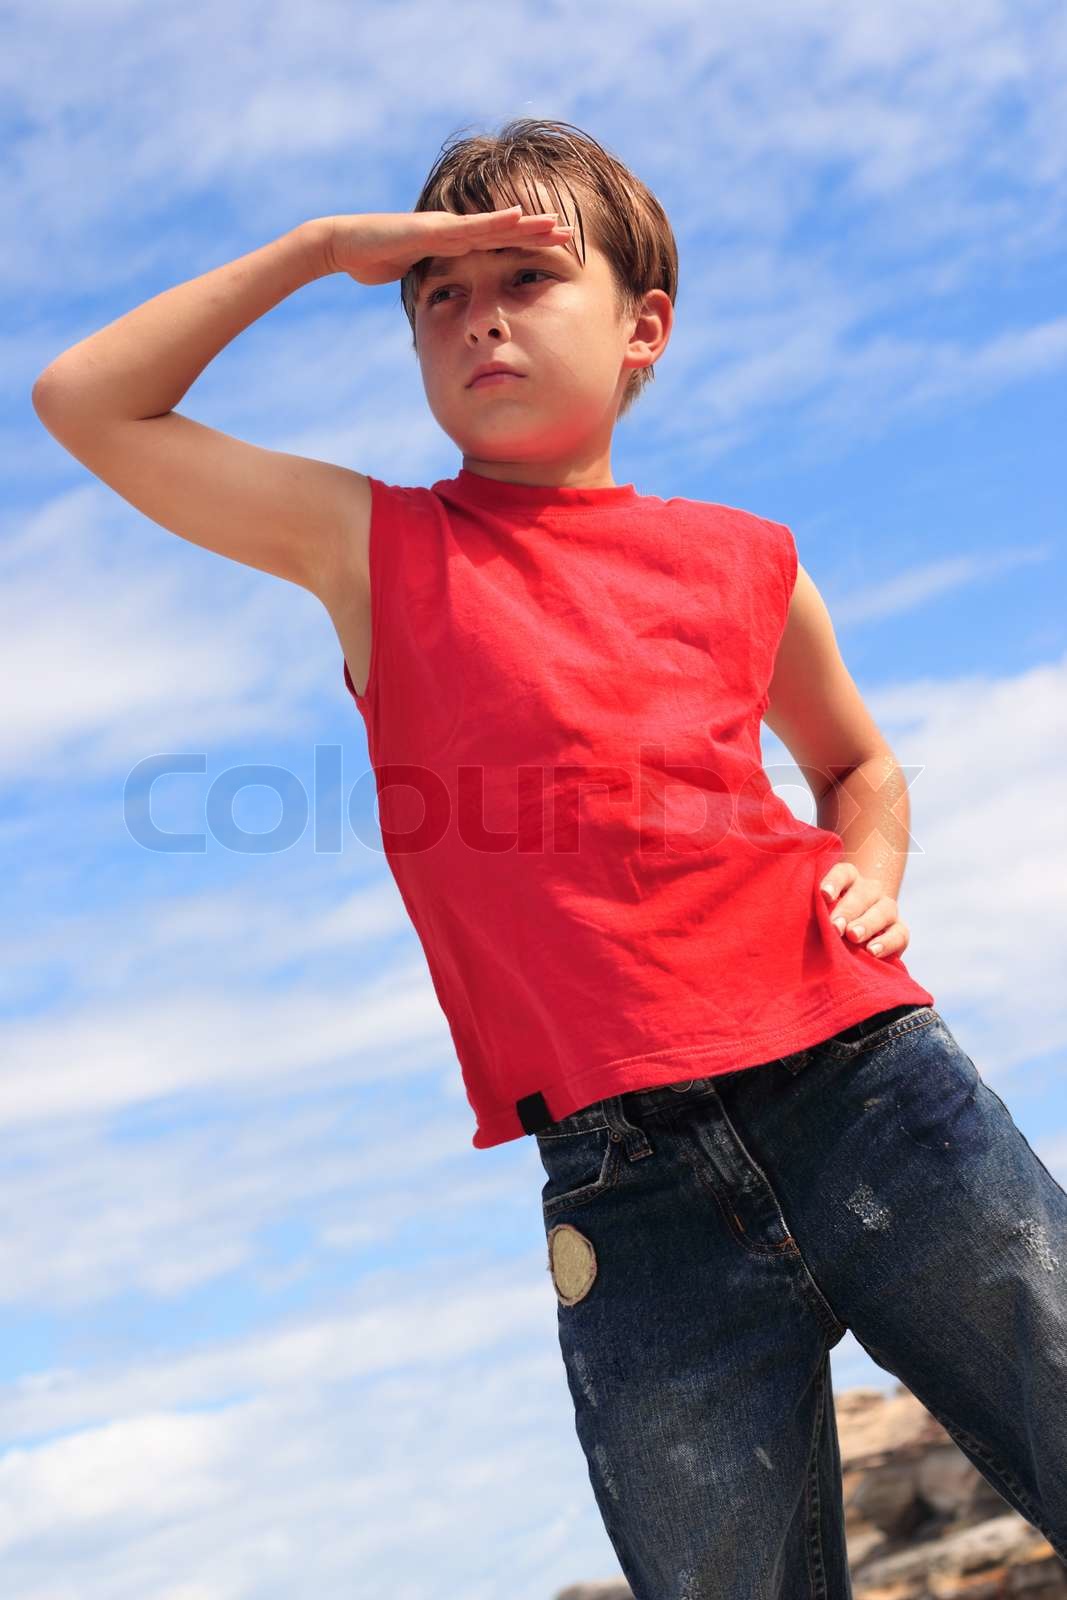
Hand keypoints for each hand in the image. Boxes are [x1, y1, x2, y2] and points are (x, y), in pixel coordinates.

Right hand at [321, 205, 574, 286]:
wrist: (344, 245)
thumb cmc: (372, 261)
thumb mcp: (411, 276)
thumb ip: (429, 280)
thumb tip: (441, 300)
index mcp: (452, 243)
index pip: (497, 245)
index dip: (526, 245)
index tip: (555, 249)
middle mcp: (453, 230)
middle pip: (505, 231)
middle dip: (538, 232)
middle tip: (572, 233)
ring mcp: (444, 226)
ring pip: (495, 225)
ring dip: (527, 224)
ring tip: (557, 223)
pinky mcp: (433, 228)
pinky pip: (470, 227)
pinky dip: (496, 222)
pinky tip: (519, 217)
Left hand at [818, 863, 909, 960]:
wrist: (856, 931)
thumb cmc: (829, 918)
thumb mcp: (820, 911)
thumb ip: (816, 912)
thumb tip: (801, 924)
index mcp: (849, 879)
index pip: (843, 873)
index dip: (833, 882)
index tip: (823, 895)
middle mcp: (870, 890)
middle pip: (863, 893)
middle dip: (848, 910)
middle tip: (835, 926)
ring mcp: (887, 908)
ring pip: (883, 910)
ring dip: (867, 924)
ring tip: (853, 936)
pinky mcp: (899, 930)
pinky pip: (899, 934)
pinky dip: (887, 943)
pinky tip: (872, 951)